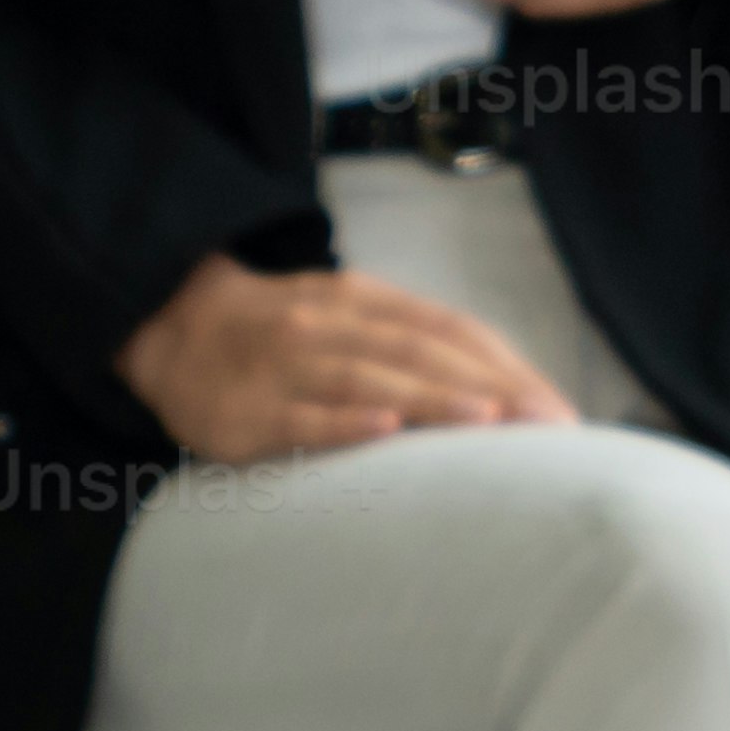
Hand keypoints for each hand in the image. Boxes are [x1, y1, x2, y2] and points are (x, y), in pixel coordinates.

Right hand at [116, 251, 574, 466]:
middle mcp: (333, 325)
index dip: (506, 365)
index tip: (557, 409)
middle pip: (422, 352)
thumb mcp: (346, 317)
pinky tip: (383, 429)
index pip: (449, 330)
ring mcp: (288, 365)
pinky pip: (299, 415)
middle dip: (491, 387)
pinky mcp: (246, 410)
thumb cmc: (282, 335)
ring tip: (489, 421)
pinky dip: (343, 420)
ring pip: (369, 379)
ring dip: (432, 398)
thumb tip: (501, 388)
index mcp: (364, 301)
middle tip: (548, 426)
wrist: (171, 327)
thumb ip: (410, 343)